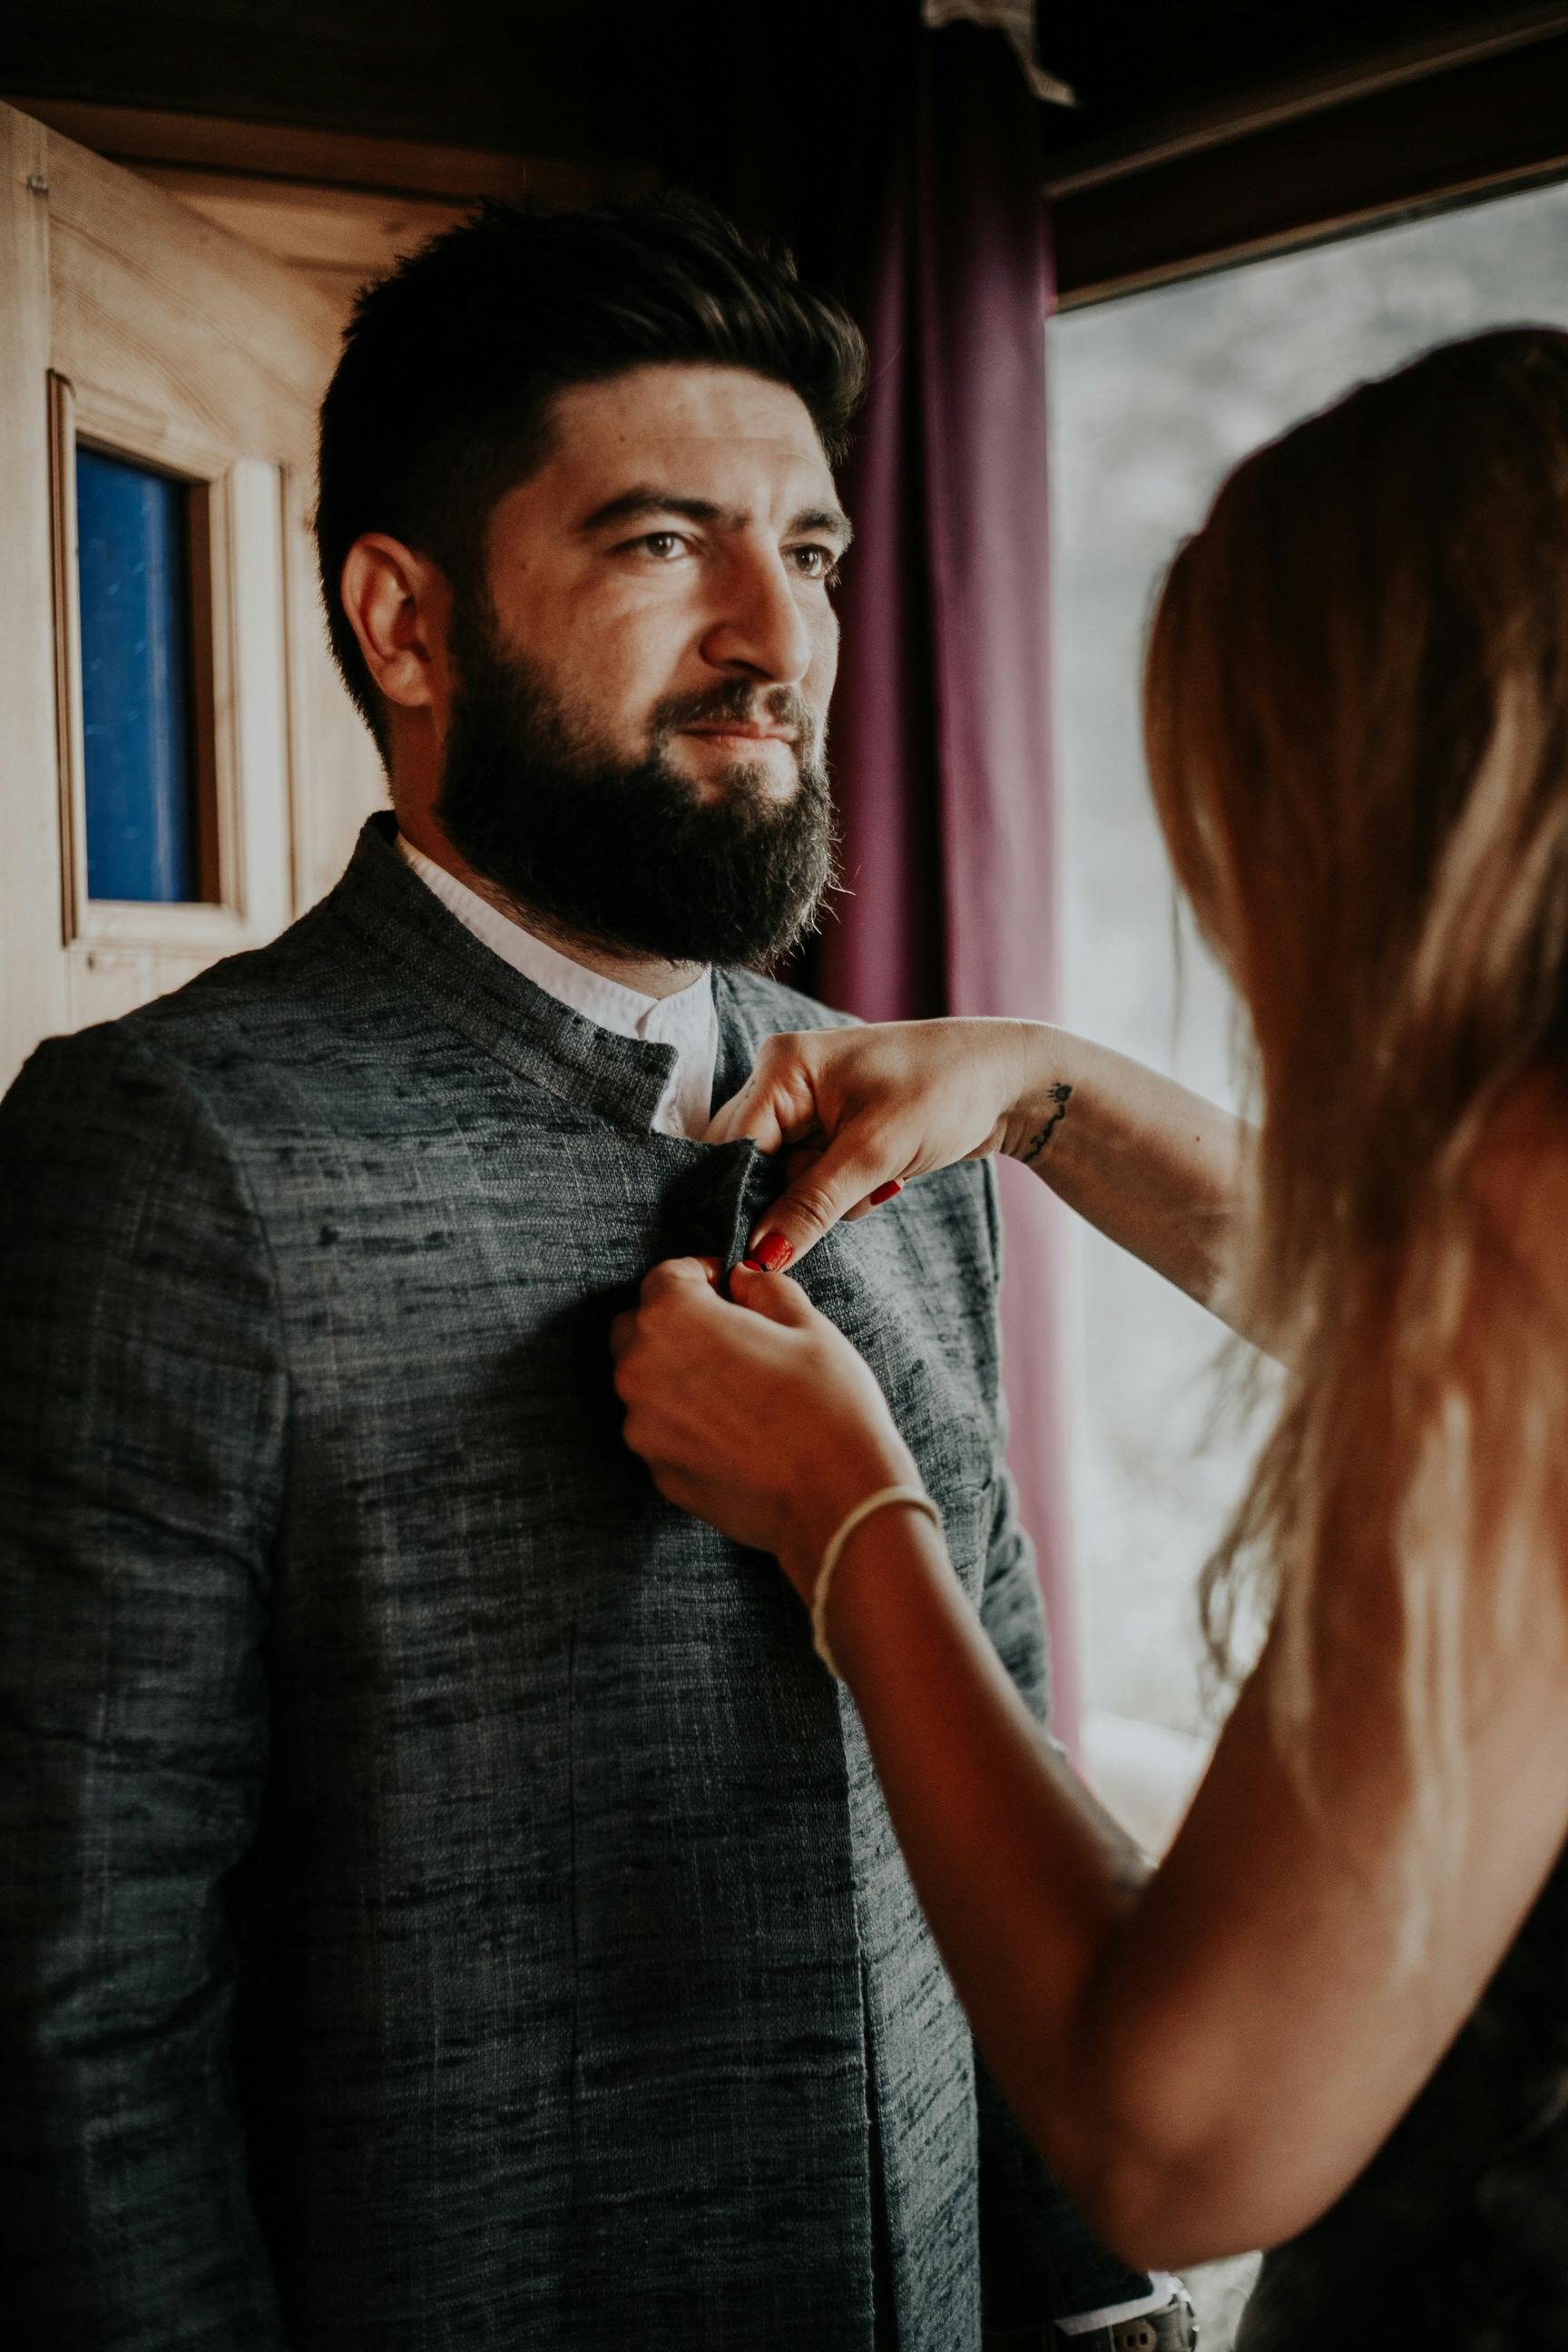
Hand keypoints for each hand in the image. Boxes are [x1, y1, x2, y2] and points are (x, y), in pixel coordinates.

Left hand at [610, 1257, 918, 1599]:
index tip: (730, 1288)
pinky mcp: (658, 1472)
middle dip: (676, 1322)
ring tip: (739, 1389)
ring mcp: (643, 1428)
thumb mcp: (807, 1325)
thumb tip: (743, 1282)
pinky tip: (737, 1431)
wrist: (836, 1500)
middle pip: (640, 1328)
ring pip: (646, 1383)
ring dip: (677, 1374)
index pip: (667, 1275)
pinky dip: (686, 1422)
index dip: (703, 1275)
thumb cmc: (827, 1406)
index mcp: (672, 1318)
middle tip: (730, 1335)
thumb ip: (763, 1288)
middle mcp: (640, 1370)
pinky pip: (662, 1430)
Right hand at [707, 1018, 1047, 1267]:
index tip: (762, 1248)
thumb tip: (759, 1257)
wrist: (1008, 1081)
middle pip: (754, 1163)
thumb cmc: (946, 1093)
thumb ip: (811, 1206)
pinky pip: (810, 1177)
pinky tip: (884, 1177)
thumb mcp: (876, 1154)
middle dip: (798, 1194)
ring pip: (783, 1178)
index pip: (734, 1145)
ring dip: (827, 1198)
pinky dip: (843, 1191)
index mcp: (783, 1065)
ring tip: (882, 1179)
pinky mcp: (828, 1126)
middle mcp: (783, 1077)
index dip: (744, 1197)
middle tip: (855, 1191)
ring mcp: (806, 1102)